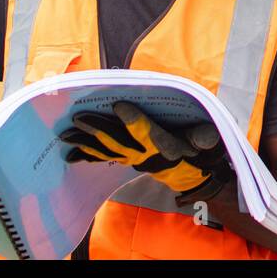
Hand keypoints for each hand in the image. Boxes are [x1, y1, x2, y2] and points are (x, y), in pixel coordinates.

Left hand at [59, 102, 234, 205]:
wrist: (192, 172)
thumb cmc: (201, 149)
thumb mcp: (210, 140)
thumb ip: (205, 136)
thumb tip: (204, 136)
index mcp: (167, 145)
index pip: (149, 133)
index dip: (134, 120)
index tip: (120, 105)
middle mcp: (146, 155)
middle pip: (119, 141)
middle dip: (98, 129)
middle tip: (79, 117)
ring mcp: (133, 158)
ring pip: (106, 150)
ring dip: (86, 142)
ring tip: (66, 134)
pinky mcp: (127, 159)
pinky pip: (104, 157)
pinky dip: (87, 155)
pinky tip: (69, 154)